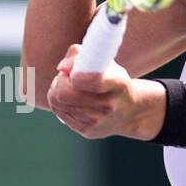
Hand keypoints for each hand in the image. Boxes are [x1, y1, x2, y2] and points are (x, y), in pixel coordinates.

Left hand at [47, 43, 164, 139]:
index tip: (73, 71)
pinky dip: (58, 102)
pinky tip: (70, 99)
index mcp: (118, 84)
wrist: (129, 112)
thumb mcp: (106, 62)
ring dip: (56, 90)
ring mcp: (97, 121)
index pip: (92, 80)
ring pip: (56, 102)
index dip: (74, 74)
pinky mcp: (86, 131)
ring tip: (69, 86)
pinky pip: (58, 112)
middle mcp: (108, 105)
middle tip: (65, 77)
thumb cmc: (112, 80)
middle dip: (58, 81)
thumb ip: (81, 55)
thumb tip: (61, 68)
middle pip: (63, 94)